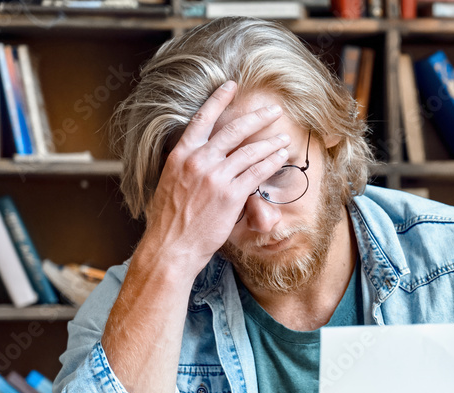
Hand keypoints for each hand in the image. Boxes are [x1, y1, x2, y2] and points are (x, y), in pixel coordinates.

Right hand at [139, 80, 292, 275]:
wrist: (172, 246)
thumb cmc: (170, 219)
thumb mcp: (171, 182)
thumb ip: (187, 165)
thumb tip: (200, 155)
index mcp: (181, 155)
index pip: (202, 119)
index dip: (218, 100)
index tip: (231, 86)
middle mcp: (198, 161)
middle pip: (233, 130)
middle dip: (257, 117)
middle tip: (273, 110)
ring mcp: (215, 177)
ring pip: (249, 151)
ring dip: (270, 142)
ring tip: (282, 137)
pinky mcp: (231, 195)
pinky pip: (256, 173)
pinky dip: (271, 162)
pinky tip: (281, 157)